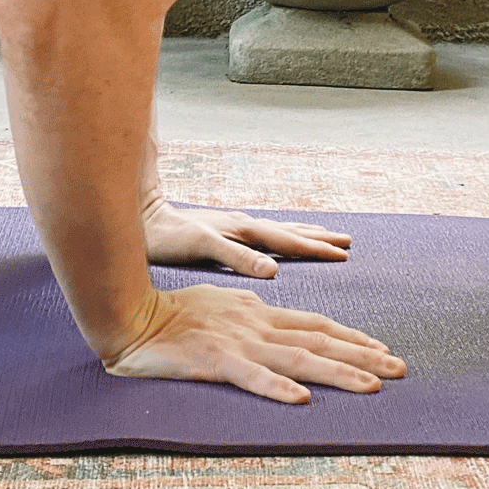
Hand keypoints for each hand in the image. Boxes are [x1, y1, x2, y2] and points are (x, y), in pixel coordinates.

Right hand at [104, 284, 405, 402]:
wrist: (130, 314)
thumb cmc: (172, 313)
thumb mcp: (224, 307)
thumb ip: (253, 318)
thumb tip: (279, 330)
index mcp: (258, 311)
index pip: (316, 325)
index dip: (351, 337)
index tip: (382, 349)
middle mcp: (256, 324)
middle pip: (319, 340)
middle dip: (363, 354)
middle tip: (401, 368)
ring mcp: (237, 342)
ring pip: (297, 359)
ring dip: (338, 373)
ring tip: (372, 386)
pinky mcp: (214, 359)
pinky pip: (250, 377)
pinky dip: (276, 388)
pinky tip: (302, 400)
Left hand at [142, 199, 352, 277]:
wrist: (141, 218)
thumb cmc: (168, 237)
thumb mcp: (203, 247)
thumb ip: (238, 258)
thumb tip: (274, 270)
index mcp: (243, 230)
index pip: (288, 241)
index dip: (316, 249)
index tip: (343, 255)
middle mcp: (242, 225)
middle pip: (290, 231)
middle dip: (318, 238)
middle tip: (347, 242)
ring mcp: (233, 227)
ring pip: (278, 230)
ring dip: (302, 235)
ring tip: (324, 237)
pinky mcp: (222, 232)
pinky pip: (262, 235)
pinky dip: (280, 238)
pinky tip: (277, 244)